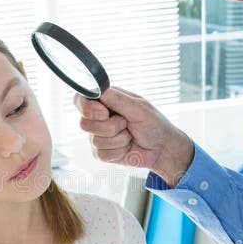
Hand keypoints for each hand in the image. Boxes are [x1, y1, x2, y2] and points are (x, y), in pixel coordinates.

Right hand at [74, 86, 194, 185]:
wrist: (162, 148)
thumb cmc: (153, 124)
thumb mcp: (138, 107)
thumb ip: (116, 98)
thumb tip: (97, 90)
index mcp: (105, 102)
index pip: (80, 100)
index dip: (87, 107)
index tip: (104, 112)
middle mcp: (98, 118)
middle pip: (84, 123)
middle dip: (110, 126)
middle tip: (126, 123)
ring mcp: (98, 136)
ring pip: (95, 140)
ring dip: (119, 138)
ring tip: (130, 135)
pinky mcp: (102, 153)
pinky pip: (101, 153)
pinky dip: (119, 150)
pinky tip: (127, 147)